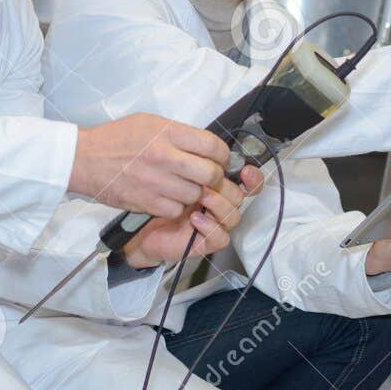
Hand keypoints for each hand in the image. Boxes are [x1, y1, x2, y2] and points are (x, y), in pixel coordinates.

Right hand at [70, 113, 229, 218]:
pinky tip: (167, 197)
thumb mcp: (149, 123)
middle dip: (213, 177)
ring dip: (194, 193)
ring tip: (182, 186)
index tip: (219, 159)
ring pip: (196, 195)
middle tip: (207, 177)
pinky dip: (176, 206)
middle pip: (210, 174)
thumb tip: (204, 146)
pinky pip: (176, 209)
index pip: (213, 146)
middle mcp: (165, 157)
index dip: (222, 155)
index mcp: (168, 133)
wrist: (84, 159)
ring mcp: (157, 182)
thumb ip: (178, 133)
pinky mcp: (147, 202)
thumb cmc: (115, 139)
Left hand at [124, 166, 264, 267]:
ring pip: (234, 216)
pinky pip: (220, 238)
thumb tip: (210, 147)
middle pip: (240, 197)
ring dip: (219, 204)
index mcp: (216, 186)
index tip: (244, 170)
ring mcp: (213, 223)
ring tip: (200, 196)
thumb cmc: (154, 192)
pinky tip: (194, 218)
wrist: (138, 222)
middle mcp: (218, 204)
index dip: (252, 177)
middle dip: (226, 187)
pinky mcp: (204, 242)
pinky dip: (210, 227)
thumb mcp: (171, 167)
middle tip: (206, 182)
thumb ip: (192, 158)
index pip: (247, 182)